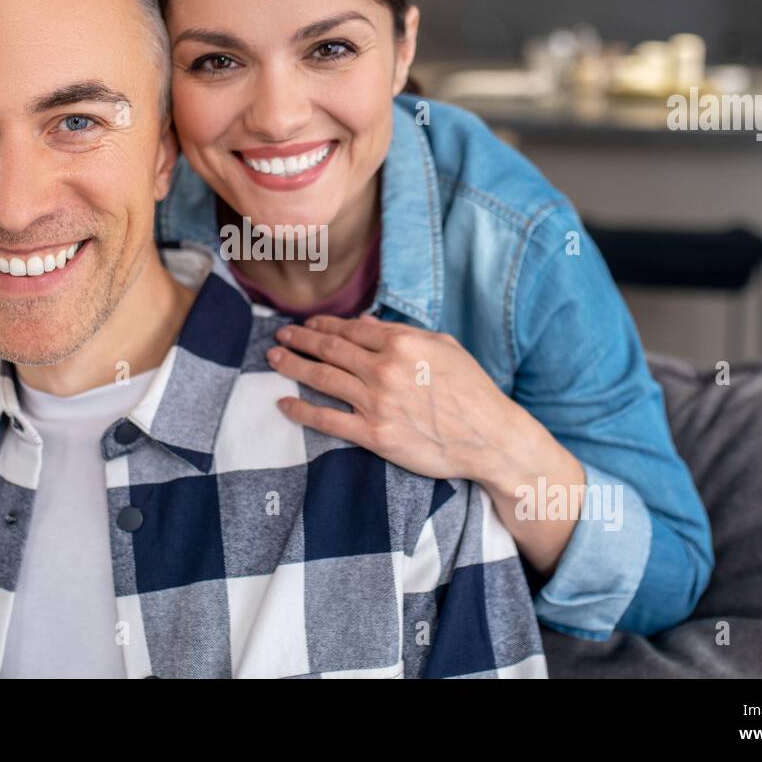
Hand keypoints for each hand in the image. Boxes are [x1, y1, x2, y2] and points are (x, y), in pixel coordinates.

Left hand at [265, 315, 544, 484]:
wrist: (489, 438)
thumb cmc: (472, 390)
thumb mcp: (444, 347)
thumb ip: (402, 333)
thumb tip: (366, 323)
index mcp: (401, 343)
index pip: (349, 329)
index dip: (322, 325)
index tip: (306, 325)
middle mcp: (383, 369)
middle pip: (328, 349)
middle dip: (298, 340)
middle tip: (279, 335)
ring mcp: (376, 402)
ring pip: (321, 378)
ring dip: (292, 366)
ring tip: (273, 358)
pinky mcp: (374, 435)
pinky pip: (327, 420)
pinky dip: (301, 411)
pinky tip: (283, 404)